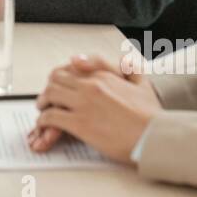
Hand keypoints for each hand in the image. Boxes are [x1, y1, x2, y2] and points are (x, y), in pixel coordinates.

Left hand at [26, 54, 162, 163]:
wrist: (154, 137)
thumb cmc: (151, 117)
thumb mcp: (143, 85)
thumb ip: (131, 70)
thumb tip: (124, 60)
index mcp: (104, 76)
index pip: (72, 68)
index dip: (62, 76)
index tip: (59, 83)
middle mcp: (91, 85)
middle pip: (57, 79)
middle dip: (49, 88)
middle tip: (47, 98)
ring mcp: (84, 103)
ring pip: (50, 95)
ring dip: (43, 102)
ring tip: (43, 109)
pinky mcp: (80, 123)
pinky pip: (52, 117)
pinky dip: (44, 119)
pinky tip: (45, 124)